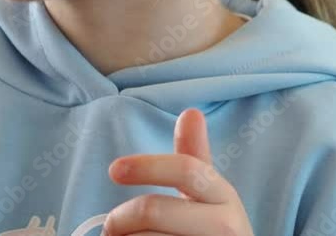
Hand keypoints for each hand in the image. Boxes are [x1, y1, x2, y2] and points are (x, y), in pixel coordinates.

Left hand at [103, 109, 253, 235]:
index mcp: (224, 196)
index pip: (186, 170)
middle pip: (153, 210)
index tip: (114, 169)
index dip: (146, 166)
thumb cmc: (213, 230)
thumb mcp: (209, 194)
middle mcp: (225, 225)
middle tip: (110, 226)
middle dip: (120, 217)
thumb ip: (194, 156)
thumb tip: (191, 112)